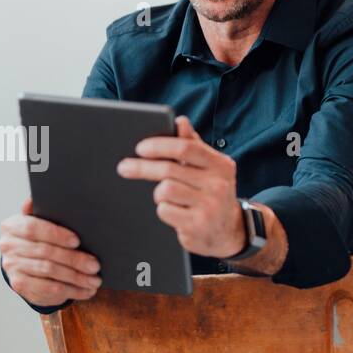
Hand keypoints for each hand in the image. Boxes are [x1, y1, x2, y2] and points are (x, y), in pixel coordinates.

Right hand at [0, 197, 101, 305]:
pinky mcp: (19, 285)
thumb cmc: (36, 238)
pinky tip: (85, 290)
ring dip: (76, 277)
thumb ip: (39, 211)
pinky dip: (71, 290)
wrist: (22, 263)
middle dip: (73, 260)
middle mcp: (7, 246)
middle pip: (45, 252)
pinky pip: (49, 289)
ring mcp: (12, 267)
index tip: (77, 241)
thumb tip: (34, 198)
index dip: (56, 234)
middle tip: (94, 265)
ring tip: (94, 280)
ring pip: (49, 272)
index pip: (33, 228)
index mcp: (12, 226)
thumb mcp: (37, 221)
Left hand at [116, 115, 246, 256]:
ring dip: (158, 193)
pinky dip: (163, 210)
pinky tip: (172, 212)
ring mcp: (210, 206)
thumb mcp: (209, 168)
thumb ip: (193, 145)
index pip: (186, 148)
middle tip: (124, 167)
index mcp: (221, 165)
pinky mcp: (198, 226)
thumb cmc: (210, 193)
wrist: (228, 231)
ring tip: (163, 196)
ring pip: (165, 190)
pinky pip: (165, 211)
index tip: (140, 148)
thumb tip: (181, 121)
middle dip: (142, 167)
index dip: (159, 146)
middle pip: (169, 169)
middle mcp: (219, 184)